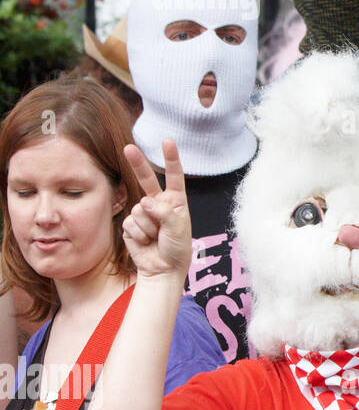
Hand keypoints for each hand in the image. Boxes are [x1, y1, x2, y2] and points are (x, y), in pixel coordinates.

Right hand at [122, 139, 191, 278]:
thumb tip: (146, 202)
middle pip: (146, 179)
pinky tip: (145, 242)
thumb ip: (165, 212)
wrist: (163, 269)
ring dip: (148, 227)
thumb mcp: (179, 229)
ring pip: (139, 209)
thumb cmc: (177, 248)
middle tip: (128, 147)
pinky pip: (130, 223)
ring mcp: (143, 213)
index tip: (167, 141)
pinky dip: (138, 234)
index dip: (170, 158)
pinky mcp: (130, 224)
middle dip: (137, 163)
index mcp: (175, 201)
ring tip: (156, 238)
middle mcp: (158, 203)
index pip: (174, 176)